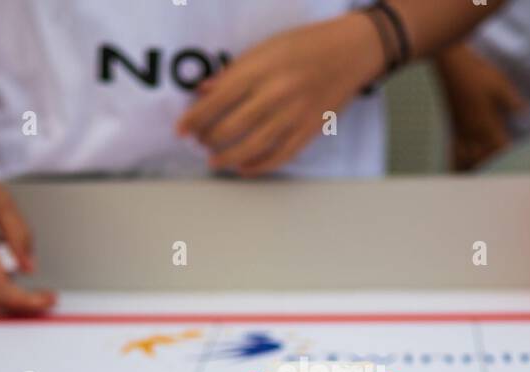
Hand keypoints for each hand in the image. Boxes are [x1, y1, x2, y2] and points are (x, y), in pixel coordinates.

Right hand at [0, 144, 54, 314]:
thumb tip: (29, 267)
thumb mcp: (1, 200)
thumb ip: (18, 236)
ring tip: (32, 281)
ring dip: (8, 294)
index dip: (28, 301)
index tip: (48, 298)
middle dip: (20, 303)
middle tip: (44, 296)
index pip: (2, 291)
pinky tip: (10, 263)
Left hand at [176, 13, 385, 176]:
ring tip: (215, 161)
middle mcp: (275, 94)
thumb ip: (233, 72)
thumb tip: (203, 91)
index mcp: (259, 70)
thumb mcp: (264, 48)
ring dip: (229, 158)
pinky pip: (280, 156)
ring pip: (253, 147)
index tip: (180, 130)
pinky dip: (259, 166)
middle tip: (199, 143)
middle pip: (231, 127)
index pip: (217, 100)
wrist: (349, 52)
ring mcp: (294, 115)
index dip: (194, 118)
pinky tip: (244, 168)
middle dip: (209, 140)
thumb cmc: (303, 46)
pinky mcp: (309, 130)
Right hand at [436, 43, 525, 171]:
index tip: (517, 164)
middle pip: (483, 157)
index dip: (508, 157)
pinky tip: (460, 165)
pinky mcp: (453, 124)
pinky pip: (455, 148)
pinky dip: (458, 159)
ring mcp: (461, 128)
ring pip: (468, 156)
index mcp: (486, 122)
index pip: (499, 147)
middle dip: (492, 165)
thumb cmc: (477, 73)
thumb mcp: (500, 84)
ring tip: (481, 175)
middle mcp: (473, 130)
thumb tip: (525, 112)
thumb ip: (512, 101)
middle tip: (501, 175)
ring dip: (475, 165)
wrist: (452, 65)